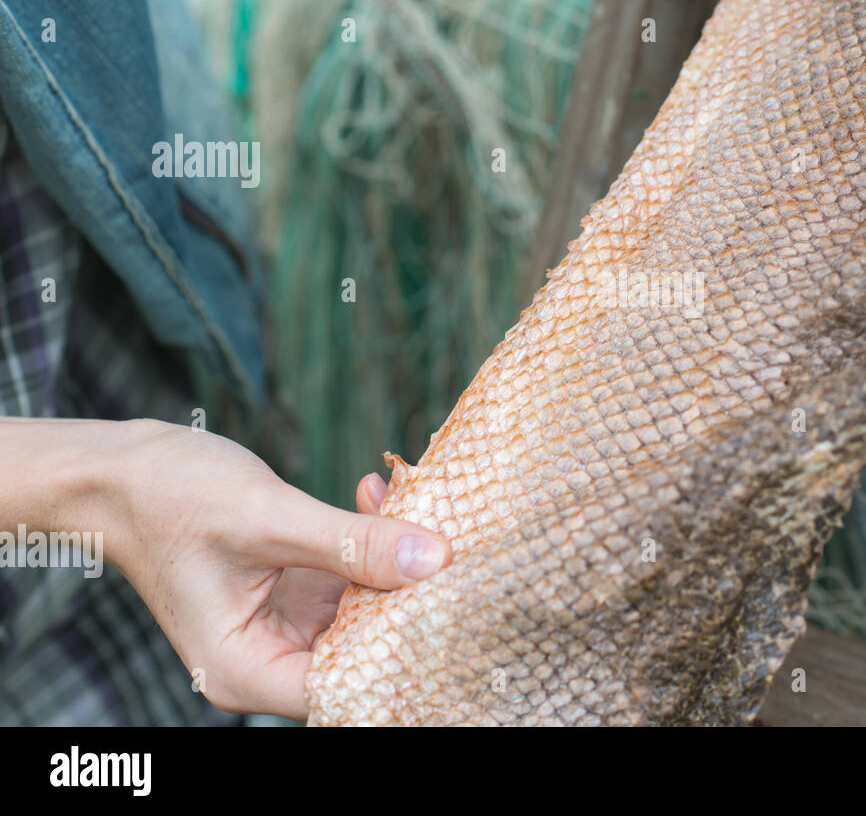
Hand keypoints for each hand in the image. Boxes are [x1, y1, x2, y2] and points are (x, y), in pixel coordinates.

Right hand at [107, 419, 448, 718]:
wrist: (122, 470)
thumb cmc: (170, 498)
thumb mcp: (269, 519)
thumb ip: (352, 544)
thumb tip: (434, 560)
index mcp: (247, 670)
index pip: (346, 685)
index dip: (402, 650)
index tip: (451, 601)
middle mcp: (268, 658)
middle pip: (363, 649)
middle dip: (408, 599)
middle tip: (452, 547)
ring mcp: (284, 624)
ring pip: (365, 608)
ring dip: (395, 561)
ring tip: (423, 509)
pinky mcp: (294, 590)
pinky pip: (350, 575)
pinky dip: (370, 539)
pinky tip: (380, 494)